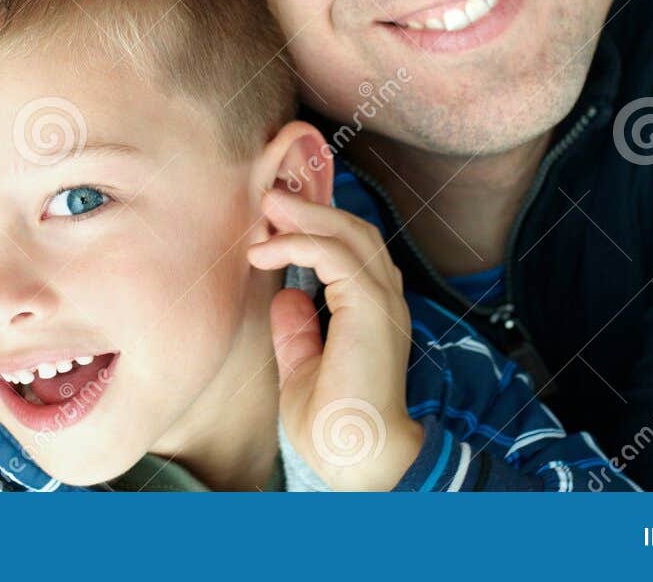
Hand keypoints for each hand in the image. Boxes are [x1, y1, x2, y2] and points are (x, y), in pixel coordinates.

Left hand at [247, 187, 424, 489]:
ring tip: (268, 204)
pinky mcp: (370, 309)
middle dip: (311, 208)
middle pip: (354, 231)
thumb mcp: (303, 367)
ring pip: (350, 234)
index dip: (317, 225)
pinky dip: (301, 243)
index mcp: (371, 311)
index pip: (352, 249)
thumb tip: (286, 294)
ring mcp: (382, 302)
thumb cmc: (332, 424)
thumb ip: (297, 329)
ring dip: (307, 214)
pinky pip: (337, 256)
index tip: (274, 218)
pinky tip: (268, 248)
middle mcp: (384, 299)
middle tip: (270, 195)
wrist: (356, 458)